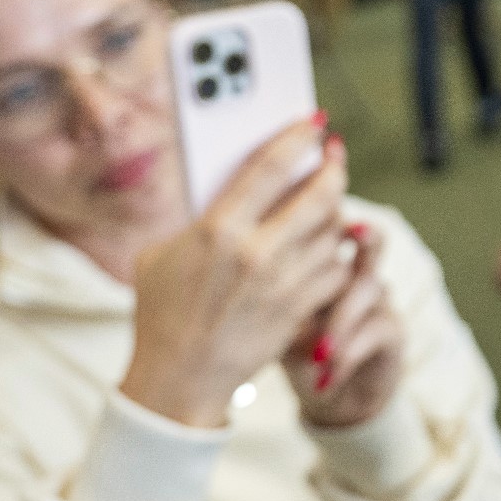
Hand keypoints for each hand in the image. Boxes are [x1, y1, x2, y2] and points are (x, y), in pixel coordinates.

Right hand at [121, 120, 349, 427]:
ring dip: (334, 211)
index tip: (313, 121)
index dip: (297, 137)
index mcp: (217, 231)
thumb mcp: (162, 254)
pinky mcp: (302, 309)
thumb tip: (237, 183)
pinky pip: (337, 268)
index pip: (271, 166)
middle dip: (334, 168)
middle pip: (321, 194)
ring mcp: (286, 283)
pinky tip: (323, 248)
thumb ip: (201, 217)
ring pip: (334, 230)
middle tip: (334, 155)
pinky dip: (334, 254)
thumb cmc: (163, 312)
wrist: (179, 379)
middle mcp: (258, 253)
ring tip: (326, 200)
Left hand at [284, 221, 406, 428]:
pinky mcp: (393, 331)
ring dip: (341, 319)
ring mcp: (379, 301)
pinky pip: (378, 329)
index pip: (332, 227)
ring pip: (371, 287)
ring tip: (317, 353)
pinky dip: (349, 352)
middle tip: (353, 231)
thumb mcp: (272, 319)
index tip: (305, 216)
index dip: (326, 219)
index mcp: (327, 263)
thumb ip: (266, 290)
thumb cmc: (293, 348)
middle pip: (372, 239)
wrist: (325, 393)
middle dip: (364, 234)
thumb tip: (236, 266)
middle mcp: (358, 274)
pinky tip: (325, 376)